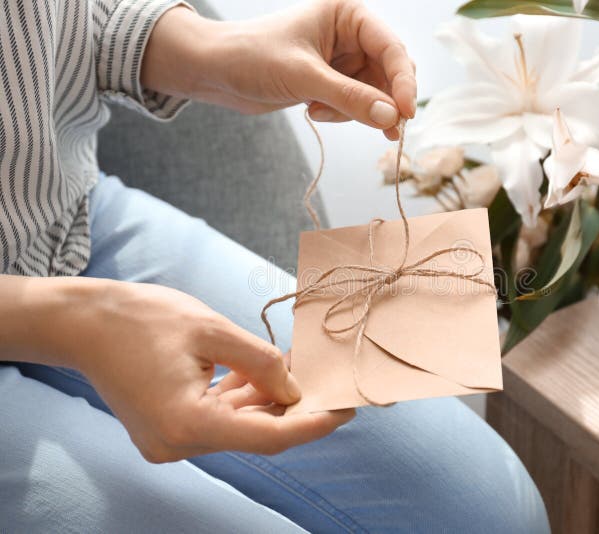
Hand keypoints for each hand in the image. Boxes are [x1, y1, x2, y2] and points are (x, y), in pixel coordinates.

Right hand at [60, 281, 353, 462]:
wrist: (83, 322)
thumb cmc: (141, 318)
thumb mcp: (213, 330)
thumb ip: (261, 363)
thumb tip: (295, 390)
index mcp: (187, 423)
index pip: (269, 437)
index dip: (313, 424)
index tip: (346, 409)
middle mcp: (178, 443)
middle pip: (256, 433)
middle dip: (294, 407)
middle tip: (328, 383)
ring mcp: (169, 441)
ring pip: (239, 425)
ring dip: (268, 399)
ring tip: (297, 368)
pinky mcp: (167, 429)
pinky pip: (217, 418)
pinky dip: (242, 398)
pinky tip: (261, 372)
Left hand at [143, 1, 416, 139]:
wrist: (215, 71)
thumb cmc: (251, 57)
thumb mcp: (304, 77)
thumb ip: (350, 98)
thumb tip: (391, 118)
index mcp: (348, 14)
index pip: (391, 48)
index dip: (402, 83)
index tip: (405, 115)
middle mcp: (351, 34)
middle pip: (390, 73)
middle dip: (382, 102)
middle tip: (384, 129)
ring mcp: (344, 60)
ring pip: (376, 94)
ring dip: (356, 112)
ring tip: (320, 113)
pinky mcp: (334, 82)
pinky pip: (357, 105)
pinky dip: (344, 115)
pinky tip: (314, 112)